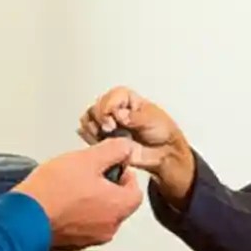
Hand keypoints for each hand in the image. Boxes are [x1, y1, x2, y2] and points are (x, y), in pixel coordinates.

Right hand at [12, 139, 142, 250]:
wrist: (23, 218)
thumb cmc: (53, 191)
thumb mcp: (87, 159)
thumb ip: (113, 151)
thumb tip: (125, 147)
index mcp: (118, 207)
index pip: (136, 191)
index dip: (125, 174)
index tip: (112, 165)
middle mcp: (109, 227)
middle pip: (119, 204)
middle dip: (107, 187)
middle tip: (89, 173)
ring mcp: (90, 238)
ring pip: (100, 215)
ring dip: (92, 201)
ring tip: (71, 186)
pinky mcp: (72, 244)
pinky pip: (82, 226)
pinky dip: (77, 214)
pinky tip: (61, 201)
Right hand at [78, 87, 195, 207]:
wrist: (163, 153)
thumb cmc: (163, 132)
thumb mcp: (153, 120)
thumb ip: (136, 117)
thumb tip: (120, 114)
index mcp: (127, 98)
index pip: (110, 96)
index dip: (108, 107)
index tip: (113, 119)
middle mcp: (115, 109)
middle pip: (96, 107)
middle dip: (100, 118)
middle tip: (109, 129)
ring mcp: (107, 123)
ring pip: (88, 119)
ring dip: (92, 127)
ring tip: (103, 136)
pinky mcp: (102, 138)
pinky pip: (87, 134)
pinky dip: (90, 138)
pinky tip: (101, 142)